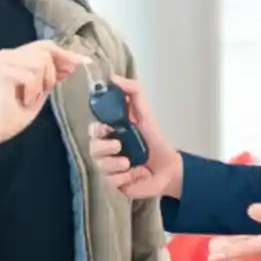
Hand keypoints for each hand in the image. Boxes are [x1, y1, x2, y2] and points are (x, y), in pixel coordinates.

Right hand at [0, 41, 88, 142]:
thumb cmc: (19, 110)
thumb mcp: (43, 87)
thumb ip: (55, 72)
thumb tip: (75, 61)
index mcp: (17, 54)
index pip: (45, 46)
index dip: (65, 54)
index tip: (85, 62)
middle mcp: (8, 53)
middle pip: (45, 52)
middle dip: (51, 74)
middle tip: (44, 91)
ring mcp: (4, 60)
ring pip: (39, 63)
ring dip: (40, 85)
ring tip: (30, 97)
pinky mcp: (3, 71)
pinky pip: (31, 77)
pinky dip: (32, 92)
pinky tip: (24, 101)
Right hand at [88, 75, 182, 199]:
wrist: (169, 168)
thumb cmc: (155, 141)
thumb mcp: (146, 114)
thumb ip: (133, 92)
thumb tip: (113, 77)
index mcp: (112, 133)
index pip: (93, 129)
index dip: (96, 129)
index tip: (106, 128)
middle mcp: (107, 150)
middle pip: (92, 148)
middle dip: (104, 147)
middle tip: (119, 146)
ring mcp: (110, 167)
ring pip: (99, 164)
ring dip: (116, 163)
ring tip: (130, 163)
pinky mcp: (115, 183)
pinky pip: (109, 180)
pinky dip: (123, 177)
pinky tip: (133, 174)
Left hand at [207, 204, 260, 260]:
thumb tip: (250, 210)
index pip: (243, 249)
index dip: (227, 252)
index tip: (213, 256)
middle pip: (245, 253)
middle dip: (228, 255)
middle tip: (212, 259)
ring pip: (253, 252)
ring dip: (238, 254)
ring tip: (224, 259)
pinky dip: (252, 249)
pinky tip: (252, 246)